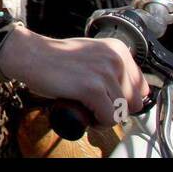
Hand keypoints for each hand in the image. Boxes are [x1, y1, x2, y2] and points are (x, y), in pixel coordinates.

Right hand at [0, 26, 147, 126]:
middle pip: (134, 101)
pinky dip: (98, 122)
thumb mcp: (92, 54)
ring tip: (89, 110)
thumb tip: (131, 93)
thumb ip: (112, 67)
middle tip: (98, 106)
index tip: (110, 99)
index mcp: (118, 49)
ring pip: (122, 111)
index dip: (125, 98)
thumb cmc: (57, 58)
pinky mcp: (93, 88)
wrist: (32, 55)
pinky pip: (109, 117)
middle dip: (117, 108)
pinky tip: (86, 114)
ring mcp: (105, 73)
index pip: (140, 85)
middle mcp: (115, 59)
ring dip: (106, 116)